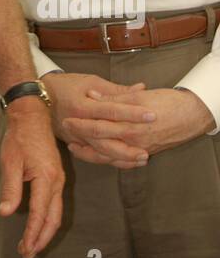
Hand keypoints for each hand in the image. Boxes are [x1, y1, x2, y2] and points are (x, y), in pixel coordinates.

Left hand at [0, 99, 64, 257]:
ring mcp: (59, 180)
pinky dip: (49, 219)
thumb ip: (11, 189)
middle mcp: (57, 182)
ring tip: (33, 246)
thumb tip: (6, 213)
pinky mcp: (57, 178)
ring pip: (57, 213)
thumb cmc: (20, 138)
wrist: (32, 117)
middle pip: (53, 219)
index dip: (33, 234)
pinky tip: (40, 226)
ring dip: (46, 231)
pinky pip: (56, 204)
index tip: (25, 249)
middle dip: (42, 239)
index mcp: (47, 179)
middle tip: (29, 254)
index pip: (40, 214)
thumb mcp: (11, 163)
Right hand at [45, 71, 154, 166]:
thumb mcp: (90, 81)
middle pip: (106, 138)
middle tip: (150, 147)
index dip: (132, 113)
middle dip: (129, 144)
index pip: (111, 111)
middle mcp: (78, 124)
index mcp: (82, 106)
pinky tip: (126, 162)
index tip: (152, 115)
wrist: (36, 97)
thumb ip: (116, 89)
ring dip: (123, 157)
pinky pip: (94, 156)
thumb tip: (141, 89)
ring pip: (101, 152)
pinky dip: (111, 160)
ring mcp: (75, 137)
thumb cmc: (65, 85)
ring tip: (143, 157)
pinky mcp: (75, 144)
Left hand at [66, 87, 213, 166]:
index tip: (66, 120)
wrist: (191, 115)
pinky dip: (108, 160)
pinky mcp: (144, 153)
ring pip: (109, 157)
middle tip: (67, 134)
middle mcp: (133, 141)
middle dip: (81, 140)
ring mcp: (138, 150)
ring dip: (90, 154)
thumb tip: (93, 96)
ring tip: (76, 148)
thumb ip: (114, 98)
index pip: (98, 127)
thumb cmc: (167, 102)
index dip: (81, 125)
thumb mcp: (138, 97)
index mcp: (129, 125)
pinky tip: (98, 156)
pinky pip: (122, 162)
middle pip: (100, 144)